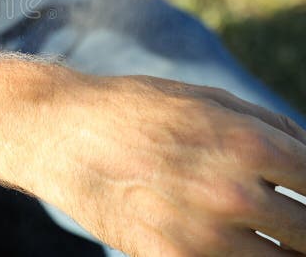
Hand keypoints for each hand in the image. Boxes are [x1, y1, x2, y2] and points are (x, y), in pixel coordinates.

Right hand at [21, 73, 305, 255]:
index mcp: (249, 145)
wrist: (60, 132)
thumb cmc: (135, 109)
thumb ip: (271, 129)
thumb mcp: (206, 100)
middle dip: (304, 228)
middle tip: (288, 222)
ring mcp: (200, 236)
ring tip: (265, 237)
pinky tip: (226, 242)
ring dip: (279, 249)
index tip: (304, 197)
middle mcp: (232, 195)